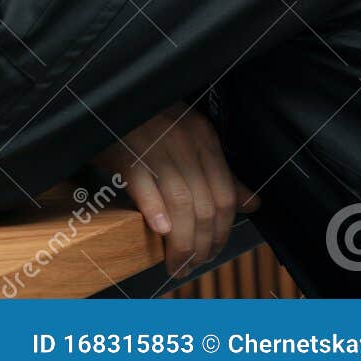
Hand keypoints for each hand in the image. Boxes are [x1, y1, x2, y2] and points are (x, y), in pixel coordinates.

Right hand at [93, 103, 258, 274]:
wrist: (108, 96)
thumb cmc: (147, 120)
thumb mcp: (188, 138)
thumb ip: (221, 172)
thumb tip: (252, 203)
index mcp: (203, 138)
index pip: (225, 195)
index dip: (223, 231)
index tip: (213, 251)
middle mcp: (185, 142)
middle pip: (205, 205)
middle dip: (203, 244)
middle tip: (194, 264)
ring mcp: (155, 147)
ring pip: (181, 203)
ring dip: (182, 241)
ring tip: (176, 262)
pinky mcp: (126, 154)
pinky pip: (145, 186)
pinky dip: (155, 211)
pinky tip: (159, 231)